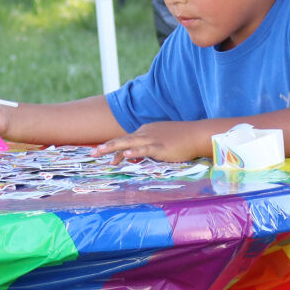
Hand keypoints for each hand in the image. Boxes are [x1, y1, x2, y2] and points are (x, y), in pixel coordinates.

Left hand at [94, 121, 208, 163]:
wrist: (197, 134)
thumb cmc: (182, 139)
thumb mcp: (161, 142)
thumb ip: (148, 149)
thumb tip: (136, 157)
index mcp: (145, 131)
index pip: (126, 140)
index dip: (114, 148)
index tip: (107, 157)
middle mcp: (145, 133)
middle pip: (122, 139)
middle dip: (106, 146)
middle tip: (92, 153)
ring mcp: (152, 139)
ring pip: (128, 143)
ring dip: (113, 148)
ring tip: (100, 152)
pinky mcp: (160, 147)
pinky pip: (144, 149)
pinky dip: (134, 151)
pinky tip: (126, 154)